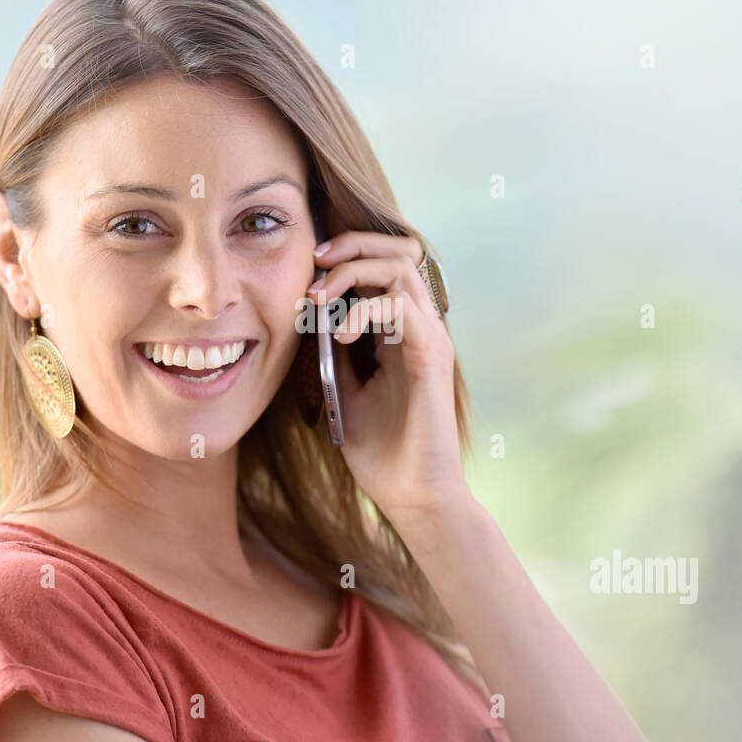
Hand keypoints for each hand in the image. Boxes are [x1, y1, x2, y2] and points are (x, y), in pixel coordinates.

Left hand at [305, 231, 468, 530]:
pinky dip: (365, 309)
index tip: (309, 266)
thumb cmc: (382, 452)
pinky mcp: (432, 356)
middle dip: (352, 244)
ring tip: (319, 295)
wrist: (413, 497)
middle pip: (399, 250)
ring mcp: (430, 338)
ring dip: (354, 270)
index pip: (384, 265)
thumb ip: (337, 352)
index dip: (349, 253)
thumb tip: (314, 315)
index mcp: (399, 332)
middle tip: (315, 260)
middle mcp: (419, 327)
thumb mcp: (345, 390)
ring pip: (401, 267)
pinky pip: (400, 307)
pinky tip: (340, 333)